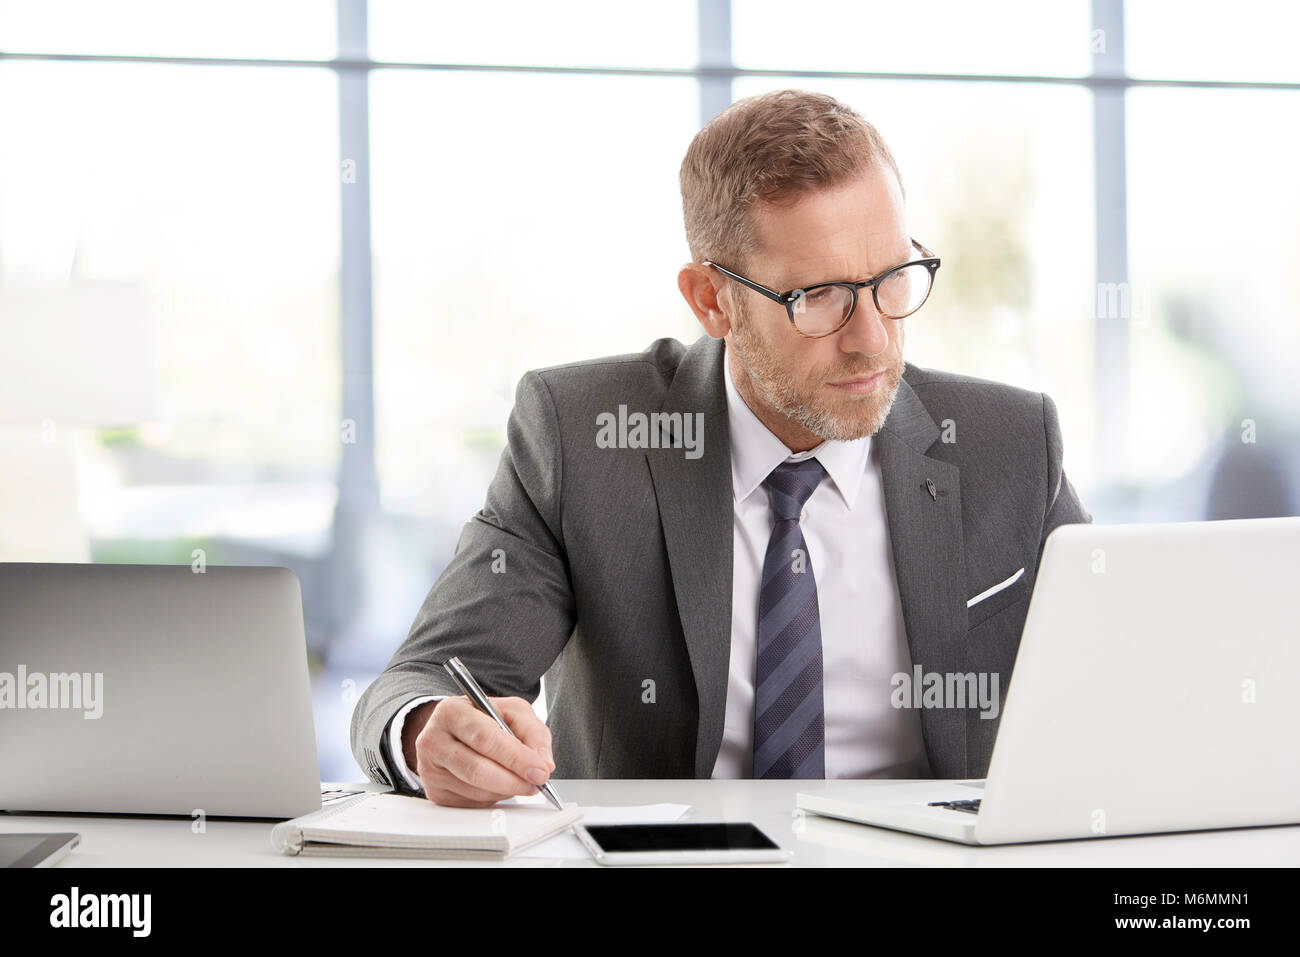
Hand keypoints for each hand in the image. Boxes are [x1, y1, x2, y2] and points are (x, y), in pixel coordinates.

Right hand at [403, 696, 555, 807]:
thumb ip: (533, 732)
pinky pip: (471, 803)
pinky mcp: (435, 792)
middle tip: (537, 783)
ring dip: (507, 790)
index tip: (540, 770)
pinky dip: (493, 797)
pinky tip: (499, 783)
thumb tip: (543, 763)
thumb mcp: (512, 711)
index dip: (516, 758)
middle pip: (477, 769)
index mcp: (451, 712)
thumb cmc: (483, 718)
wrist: (453, 730)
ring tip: (520, 779)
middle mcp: (433, 740)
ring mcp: (430, 770)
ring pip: (477, 790)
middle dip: (514, 780)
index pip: (485, 738)